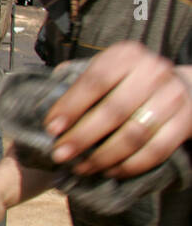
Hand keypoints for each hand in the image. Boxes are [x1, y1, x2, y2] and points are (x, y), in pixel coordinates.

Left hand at [45, 42, 191, 177]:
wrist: (181, 86)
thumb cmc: (128, 81)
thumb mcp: (107, 69)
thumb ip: (79, 82)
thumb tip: (47, 105)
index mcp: (127, 55)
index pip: (95, 80)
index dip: (71, 106)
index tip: (52, 128)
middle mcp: (153, 72)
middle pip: (114, 110)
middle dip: (83, 136)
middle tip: (61, 154)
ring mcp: (173, 97)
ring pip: (135, 134)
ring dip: (104, 156)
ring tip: (81, 167)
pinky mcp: (186, 122)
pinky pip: (156, 151)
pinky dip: (130, 165)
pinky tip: (110, 171)